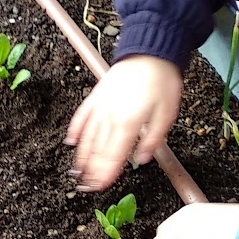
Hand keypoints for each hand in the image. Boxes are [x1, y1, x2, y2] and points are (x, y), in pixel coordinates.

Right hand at [66, 57, 183, 191]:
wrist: (149, 51)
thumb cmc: (162, 80)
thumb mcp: (167, 113)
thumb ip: (154, 139)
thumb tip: (142, 159)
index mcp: (129, 122)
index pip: (114, 155)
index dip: (106, 174)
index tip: (100, 187)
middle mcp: (111, 116)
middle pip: (98, 150)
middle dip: (92, 171)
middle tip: (87, 188)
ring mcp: (100, 106)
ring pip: (87, 137)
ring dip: (82, 157)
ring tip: (77, 173)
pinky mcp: (96, 96)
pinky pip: (82, 116)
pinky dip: (75, 130)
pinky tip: (70, 142)